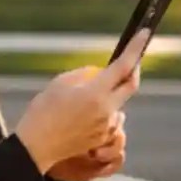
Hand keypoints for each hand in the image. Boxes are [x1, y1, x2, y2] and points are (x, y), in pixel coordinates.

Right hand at [15, 29, 147, 173]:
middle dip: (133, 70)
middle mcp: (106, 110)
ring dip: (112, 94)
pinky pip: (111, 118)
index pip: (123, 66)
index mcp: (96, 93)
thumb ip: (86, 74)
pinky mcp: (103, 137)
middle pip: (131, 85)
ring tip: (85, 98)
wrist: (36, 146)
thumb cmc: (44, 111)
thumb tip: (101, 73)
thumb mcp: (61, 83)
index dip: (136, 48)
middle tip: (130, 61)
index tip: (144, 34)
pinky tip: (83, 114)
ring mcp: (107, 126)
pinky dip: (104, 110)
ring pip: (119, 103)